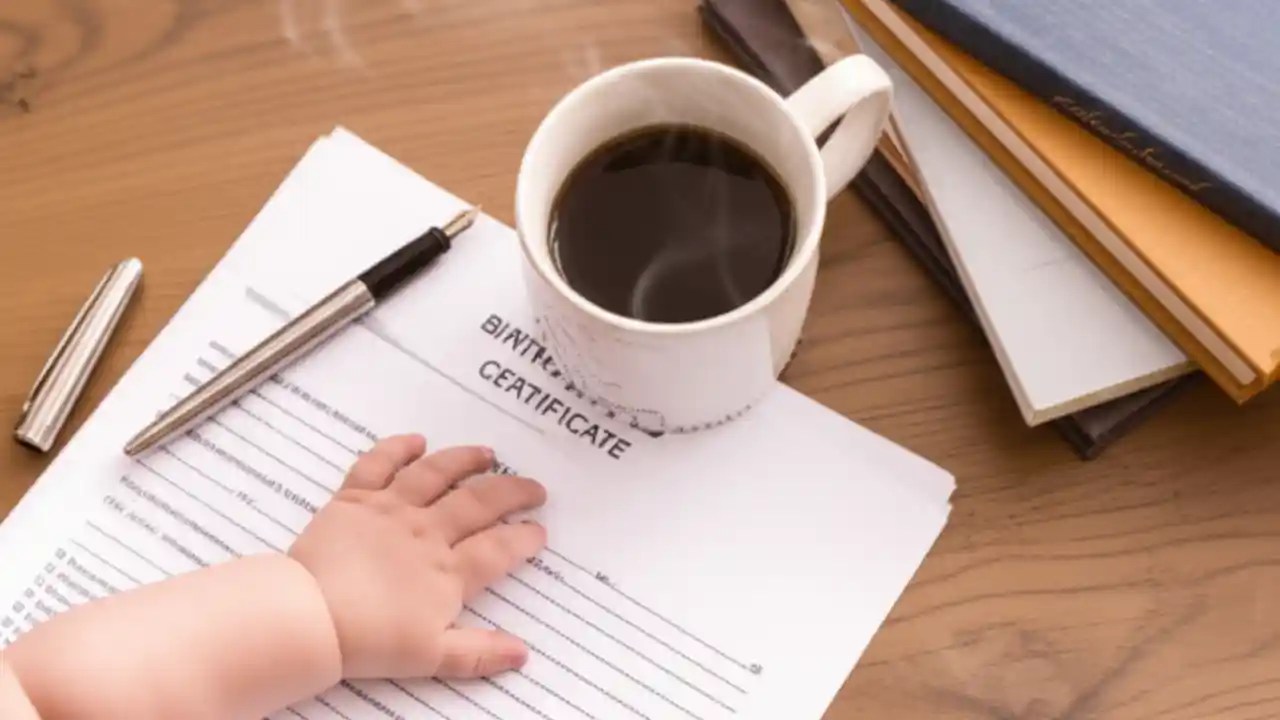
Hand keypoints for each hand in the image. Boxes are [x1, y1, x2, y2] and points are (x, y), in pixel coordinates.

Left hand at [289, 434, 546, 679]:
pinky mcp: (356, 497)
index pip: (499, 548)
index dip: (523, 538)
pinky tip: (416, 440)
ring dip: (465, 459)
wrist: (311, 617)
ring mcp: (391, 509)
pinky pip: (378, 463)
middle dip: (512, 492)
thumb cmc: (371, 641)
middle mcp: (427, 531)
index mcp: (449, 571)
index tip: (539, 531)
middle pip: (479, 502)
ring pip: (436, 473)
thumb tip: (521, 652)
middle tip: (534, 487)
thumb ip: (479, 653)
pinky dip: (398, 447)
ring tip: (487, 453)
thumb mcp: (432, 657)